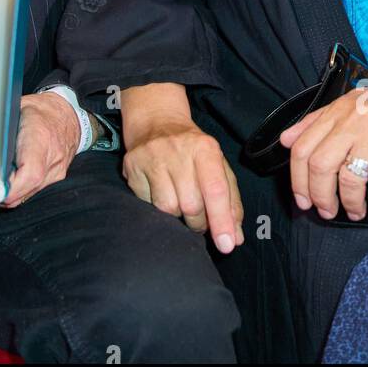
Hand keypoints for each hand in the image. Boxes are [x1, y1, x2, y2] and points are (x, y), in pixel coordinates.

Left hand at [2, 92, 81, 206]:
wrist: (68, 113)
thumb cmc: (41, 110)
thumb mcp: (15, 110)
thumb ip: (0, 132)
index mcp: (41, 137)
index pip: (29, 174)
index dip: (7, 185)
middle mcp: (53, 158)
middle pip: (24, 190)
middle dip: (0, 191)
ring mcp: (56, 171)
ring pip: (26, 195)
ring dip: (7, 191)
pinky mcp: (55, 177)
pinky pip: (32, 190)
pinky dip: (17, 188)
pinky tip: (7, 177)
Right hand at [120, 84, 243, 253]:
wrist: (156, 122)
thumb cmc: (193, 151)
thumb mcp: (218, 167)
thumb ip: (230, 202)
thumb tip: (235, 238)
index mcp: (205, 148)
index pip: (215, 189)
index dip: (222, 220)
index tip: (227, 244)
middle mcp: (177, 149)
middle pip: (191, 205)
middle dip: (199, 223)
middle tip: (199, 220)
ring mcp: (152, 156)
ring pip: (167, 208)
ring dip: (177, 216)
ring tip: (180, 204)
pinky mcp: (132, 165)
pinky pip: (146, 203)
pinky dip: (156, 207)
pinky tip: (160, 192)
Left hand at [280, 78, 367, 221]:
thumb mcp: (350, 105)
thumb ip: (317, 122)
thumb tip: (286, 140)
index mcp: (337, 111)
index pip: (302, 148)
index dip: (297, 180)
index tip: (303, 199)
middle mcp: (353, 120)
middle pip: (320, 165)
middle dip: (319, 196)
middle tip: (326, 211)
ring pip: (349, 177)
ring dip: (349, 203)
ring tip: (354, 211)